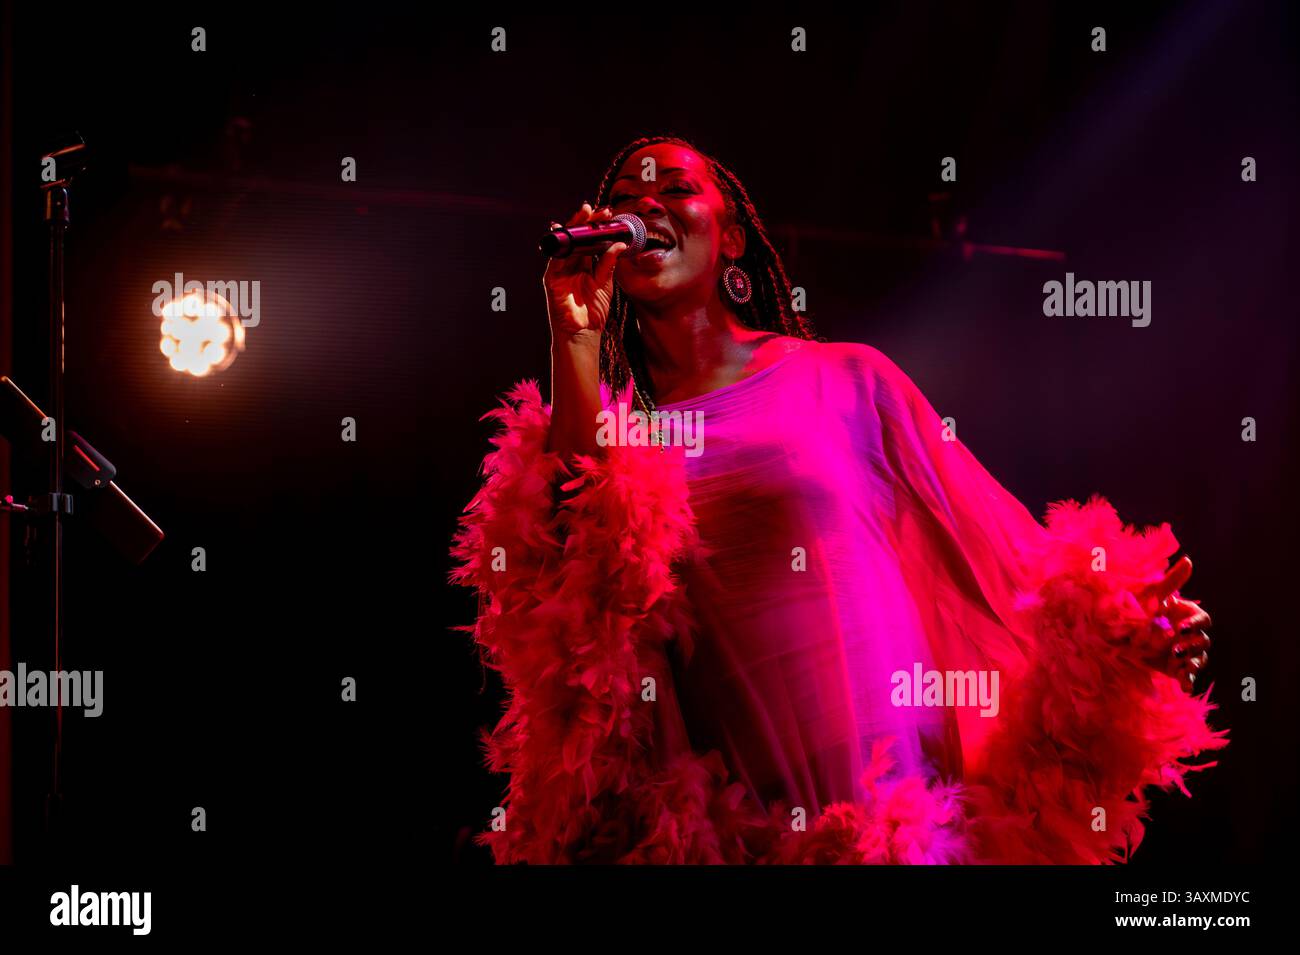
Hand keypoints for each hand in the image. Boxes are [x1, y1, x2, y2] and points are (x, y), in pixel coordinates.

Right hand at [543, 203, 627, 338]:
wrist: (583, 333)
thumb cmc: (593, 311)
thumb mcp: (605, 283)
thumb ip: (608, 263)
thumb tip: (619, 243)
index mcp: (584, 265)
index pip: (589, 241)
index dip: (595, 227)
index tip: (607, 214)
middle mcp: (571, 265)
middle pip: (576, 238)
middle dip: (585, 222)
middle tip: (596, 209)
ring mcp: (560, 271)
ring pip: (565, 244)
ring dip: (573, 227)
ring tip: (585, 213)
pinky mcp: (551, 279)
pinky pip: (555, 259)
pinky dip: (561, 246)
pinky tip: (566, 233)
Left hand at [1139, 555, 1211, 692]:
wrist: (1119, 630)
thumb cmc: (1138, 606)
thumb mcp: (1152, 594)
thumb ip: (1171, 581)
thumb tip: (1188, 560)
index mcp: (1188, 615)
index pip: (1203, 621)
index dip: (1195, 625)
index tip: (1180, 628)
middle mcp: (1190, 635)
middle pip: (1203, 642)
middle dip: (1192, 646)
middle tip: (1175, 649)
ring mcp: (1185, 652)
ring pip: (1199, 659)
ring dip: (1193, 663)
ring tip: (1181, 665)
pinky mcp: (1176, 668)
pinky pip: (1188, 676)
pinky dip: (1189, 681)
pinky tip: (1186, 687)